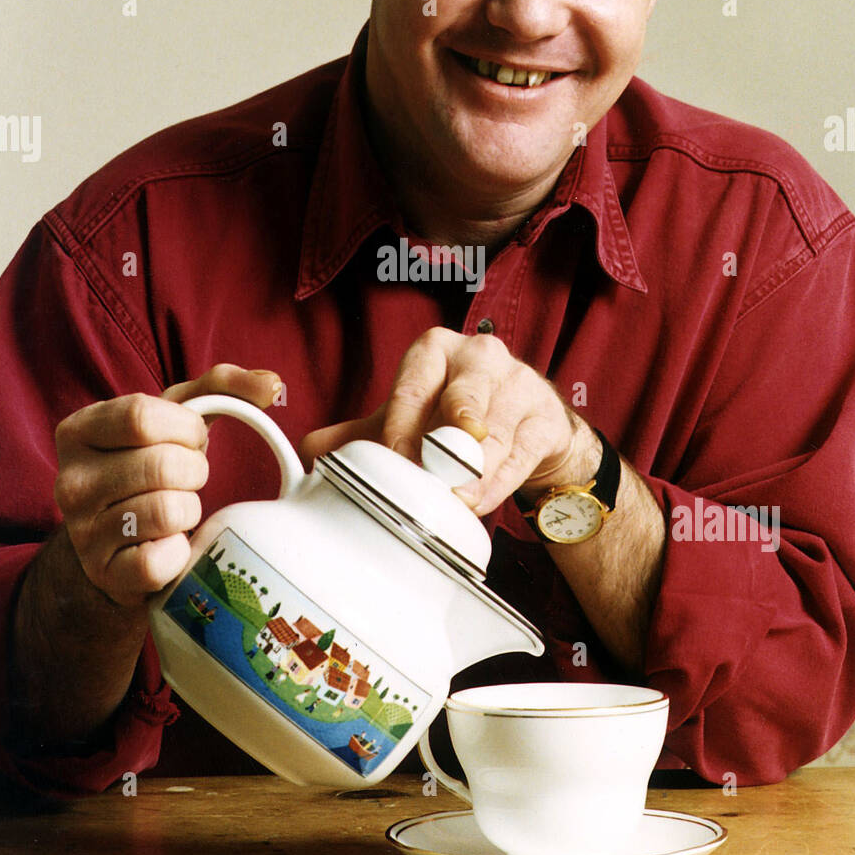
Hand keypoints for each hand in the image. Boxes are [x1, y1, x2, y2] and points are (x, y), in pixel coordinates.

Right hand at [53, 364, 281, 608]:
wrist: (122, 541)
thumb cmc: (155, 463)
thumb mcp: (178, 416)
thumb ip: (224, 387)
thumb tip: (272, 385)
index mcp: (79, 430)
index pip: (141, 416)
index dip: (184, 427)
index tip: (191, 438)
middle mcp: (69, 480)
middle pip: (161, 465)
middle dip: (194, 470)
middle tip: (186, 479)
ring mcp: (81, 532)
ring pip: (168, 512)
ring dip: (190, 510)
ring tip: (177, 510)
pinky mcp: (104, 575)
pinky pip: (162, 560)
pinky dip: (181, 552)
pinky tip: (170, 545)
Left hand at [300, 328, 598, 516]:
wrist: (525, 427)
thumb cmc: (452, 418)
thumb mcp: (406, 421)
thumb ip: (359, 435)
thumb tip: (307, 451)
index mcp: (435, 350)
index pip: (414, 383)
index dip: (401, 423)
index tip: (392, 458)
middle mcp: (480, 356)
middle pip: (463, 397)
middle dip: (445, 440)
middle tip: (429, 473)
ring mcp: (520, 385)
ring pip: (494, 434)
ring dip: (471, 473)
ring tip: (453, 502)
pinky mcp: (547, 419)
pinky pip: (520, 456)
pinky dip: (497, 485)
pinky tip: (478, 504)